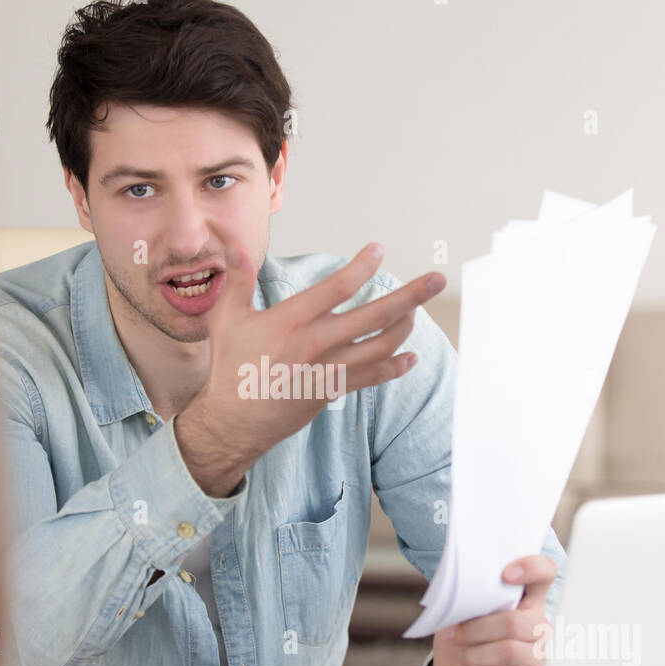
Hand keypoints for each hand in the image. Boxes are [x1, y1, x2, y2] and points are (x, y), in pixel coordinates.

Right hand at [177, 242, 445, 496]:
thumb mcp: (227, 318)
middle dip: (411, 295)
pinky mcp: (334, 390)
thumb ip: (238, 279)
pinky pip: (374, 376)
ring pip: (382, 345)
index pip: (338, 287)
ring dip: (406, 325)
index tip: (379, 250)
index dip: (363, 267)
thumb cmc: (230, 367)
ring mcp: (329, 369)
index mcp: (291, 320)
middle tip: (437, 279)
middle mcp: (317, 343)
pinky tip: (410, 356)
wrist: (234, 421)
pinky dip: (396, 365)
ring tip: (417, 310)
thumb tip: (235, 243)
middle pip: (376, 315)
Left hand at [431, 554, 556, 665]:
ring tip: (464, 655)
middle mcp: (538, 626)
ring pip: (507, 651)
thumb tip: (463, 595)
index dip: (532, 567)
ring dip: (475, 654)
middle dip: (476, 629)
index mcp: (525, 601)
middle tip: (456, 634)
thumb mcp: (459, 616)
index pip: (545, 573)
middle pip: (514, 623)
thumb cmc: (462, 642)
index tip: (505, 574)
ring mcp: (536, 657)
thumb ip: (467, 600)